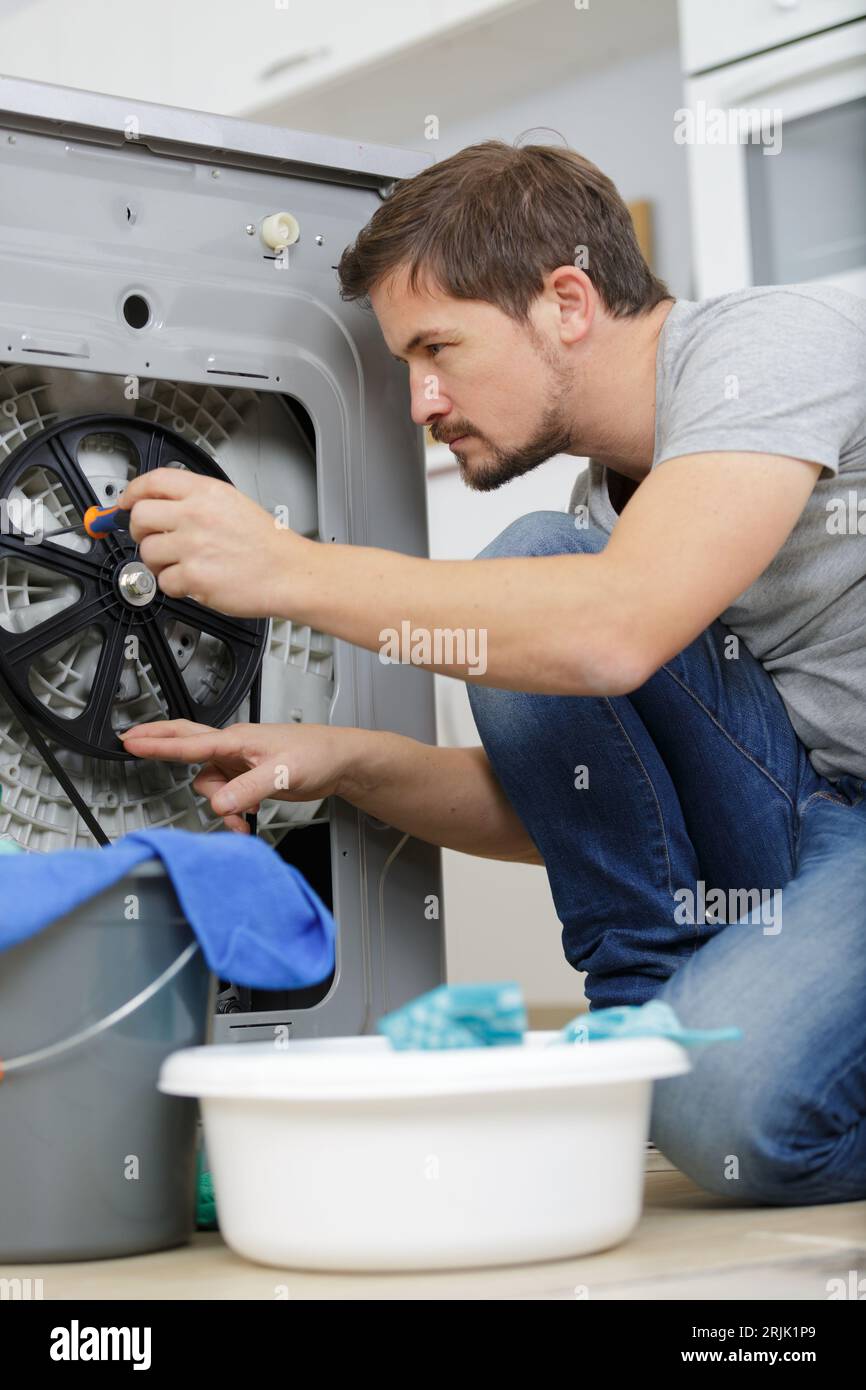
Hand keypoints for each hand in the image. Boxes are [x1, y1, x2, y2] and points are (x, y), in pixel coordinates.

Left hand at [116, 468, 314, 616]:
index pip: (152, 481)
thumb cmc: (267, 544)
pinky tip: (195, 580)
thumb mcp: (232, 503)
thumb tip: (156, 505)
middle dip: (139, 531)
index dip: (131, 493)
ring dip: (158, 562)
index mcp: (206, 492)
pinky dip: (175, 585)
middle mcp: (196, 515)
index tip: (124, 503)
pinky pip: (163, 581)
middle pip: (139, 516)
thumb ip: (194, 500)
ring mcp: (193, 546)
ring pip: (147, 552)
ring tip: (182, 564)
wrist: (290, 573)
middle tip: (151, 538)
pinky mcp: (193, 576)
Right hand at [120, 719, 354, 833]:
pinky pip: (228, 795)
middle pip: (188, 744)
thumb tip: (219, 804)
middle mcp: (235, 748)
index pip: (189, 743)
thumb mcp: (282, 774)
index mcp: (237, 740)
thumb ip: (248, 789)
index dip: (157, 744)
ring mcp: (241, 762)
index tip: (130, 741)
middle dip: (160, 744)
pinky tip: (248, 816)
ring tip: (241, 818)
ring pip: (210, 784)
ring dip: (219, 805)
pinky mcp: (250, 776)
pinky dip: (232, 809)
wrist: (340, 761)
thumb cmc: (317, 754)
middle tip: (132, 742)